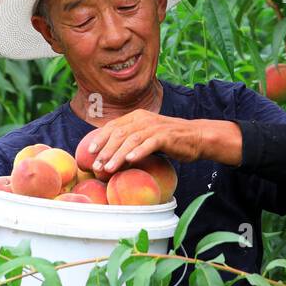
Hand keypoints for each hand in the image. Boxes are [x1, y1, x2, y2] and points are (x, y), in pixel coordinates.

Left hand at [87, 110, 205, 175]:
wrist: (196, 137)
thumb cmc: (169, 140)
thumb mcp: (147, 135)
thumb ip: (131, 139)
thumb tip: (110, 154)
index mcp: (136, 116)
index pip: (113, 126)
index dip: (100, 138)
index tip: (90, 151)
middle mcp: (144, 119)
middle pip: (119, 134)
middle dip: (106, 150)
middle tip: (97, 166)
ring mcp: (155, 127)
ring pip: (131, 140)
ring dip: (118, 155)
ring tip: (109, 168)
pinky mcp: (166, 136)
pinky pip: (149, 144)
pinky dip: (138, 152)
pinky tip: (130, 160)